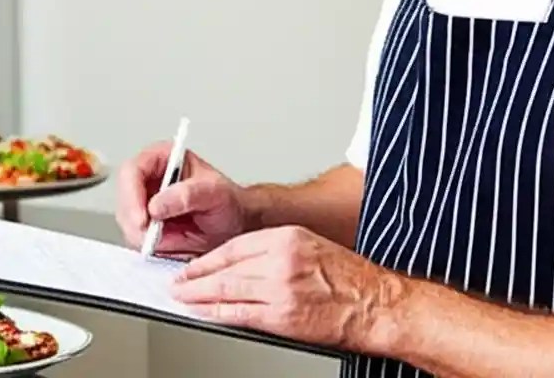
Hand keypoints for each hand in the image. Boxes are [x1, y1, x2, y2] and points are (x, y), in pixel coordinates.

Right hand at [115, 142, 253, 257]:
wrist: (235, 224)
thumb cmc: (228, 201)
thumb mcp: (214, 192)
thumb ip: (187, 195)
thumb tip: (157, 204)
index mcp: (162, 158)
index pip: (132, 170)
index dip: (131, 195)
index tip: (143, 218)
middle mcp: (149, 178)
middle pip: (123, 197)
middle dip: (134, 220)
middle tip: (151, 237)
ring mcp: (144, 202)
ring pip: (126, 220)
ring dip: (141, 234)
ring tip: (168, 238)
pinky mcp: (146, 224)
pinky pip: (135, 236)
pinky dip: (147, 244)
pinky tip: (167, 243)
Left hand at [170, 225, 402, 352]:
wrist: (376, 304)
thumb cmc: (350, 279)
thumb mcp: (312, 246)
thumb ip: (277, 250)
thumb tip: (242, 263)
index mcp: (287, 238)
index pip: (234, 246)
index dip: (208, 258)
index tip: (194, 265)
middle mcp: (281, 260)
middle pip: (226, 267)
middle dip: (196, 277)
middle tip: (178, 282)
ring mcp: (280, 288)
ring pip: (227, 290)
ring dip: (198, 295)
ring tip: (182, 298)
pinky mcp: (282, 316)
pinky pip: (238, 314)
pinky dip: (215, 314)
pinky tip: (203, 314)